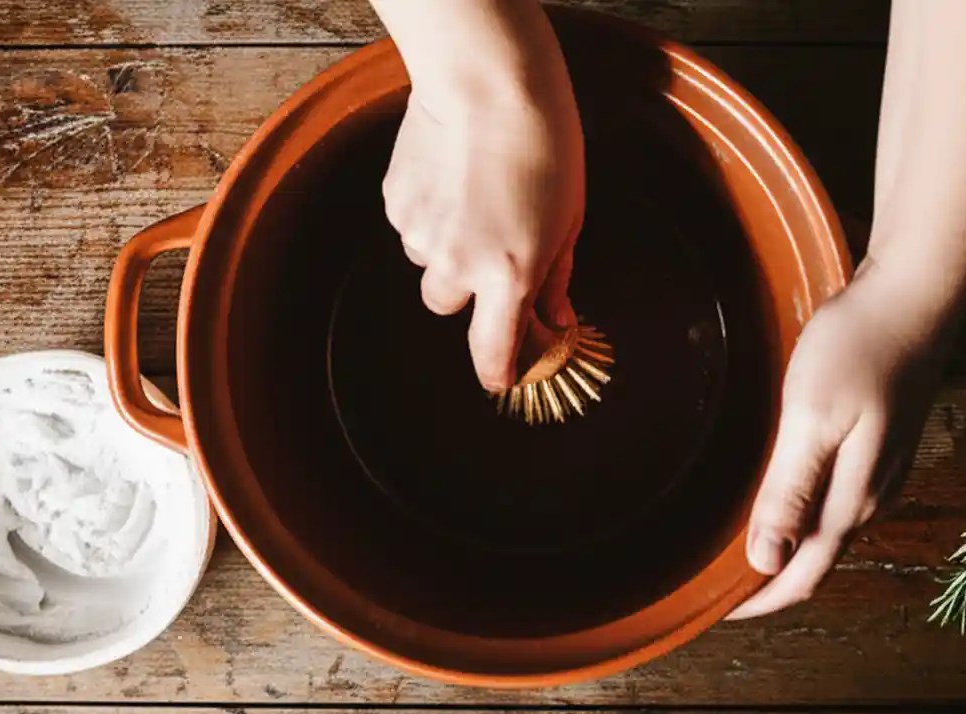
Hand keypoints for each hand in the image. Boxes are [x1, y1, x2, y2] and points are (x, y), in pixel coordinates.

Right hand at [381, 35, 584, 391]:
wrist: (490, 84)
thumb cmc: (546, 148)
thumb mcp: (569, 222)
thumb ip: (556, 280)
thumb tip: (554, 318)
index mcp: (509, 276)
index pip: (491, 353)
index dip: (497, 372)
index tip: (501, 377)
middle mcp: (457, 265)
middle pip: (446, 305)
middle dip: (465, 287)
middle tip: (489, 245)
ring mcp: (420, 234)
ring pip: (425, 261)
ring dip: (445, 245)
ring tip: (472, 195)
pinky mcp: (396, 202)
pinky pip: (410, 224)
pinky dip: (428, 211)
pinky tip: (451, 175)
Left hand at [727, 260, 946, 619]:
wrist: (914, 297)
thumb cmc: (859, 348)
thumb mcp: (813, 418)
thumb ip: (791, 491)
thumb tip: (767, 562)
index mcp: (851, 499)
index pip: (799, 576)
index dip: (757, 602)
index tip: (713, 612)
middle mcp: (871, 499)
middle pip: (813, 562)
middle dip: (766, 582)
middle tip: (712, 589)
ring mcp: (881, 476)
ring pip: (824, 534)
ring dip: (783, 549)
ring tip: (734, 555)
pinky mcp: (879, 451)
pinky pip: (834, 503)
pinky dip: (800, 517)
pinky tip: (776, 504)